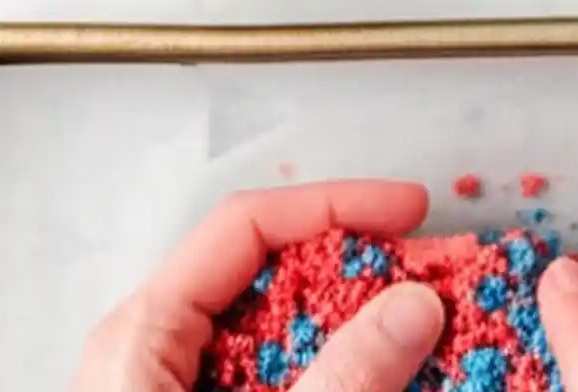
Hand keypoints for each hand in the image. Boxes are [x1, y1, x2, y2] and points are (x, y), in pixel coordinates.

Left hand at [71, 181, 444, 391]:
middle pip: (274, 267)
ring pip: (290, 322)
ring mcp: (189, 383)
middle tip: (433, 268)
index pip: (249, 223)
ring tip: (427, 322)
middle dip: (364, 261)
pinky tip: (389, 369)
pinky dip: (343, 360)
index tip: (409, 208)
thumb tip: (415, 306)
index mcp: (143, 332)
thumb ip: (339, 377)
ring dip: (362, 316)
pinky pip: (288, 366)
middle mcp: (160, 347)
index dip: (336, 204)